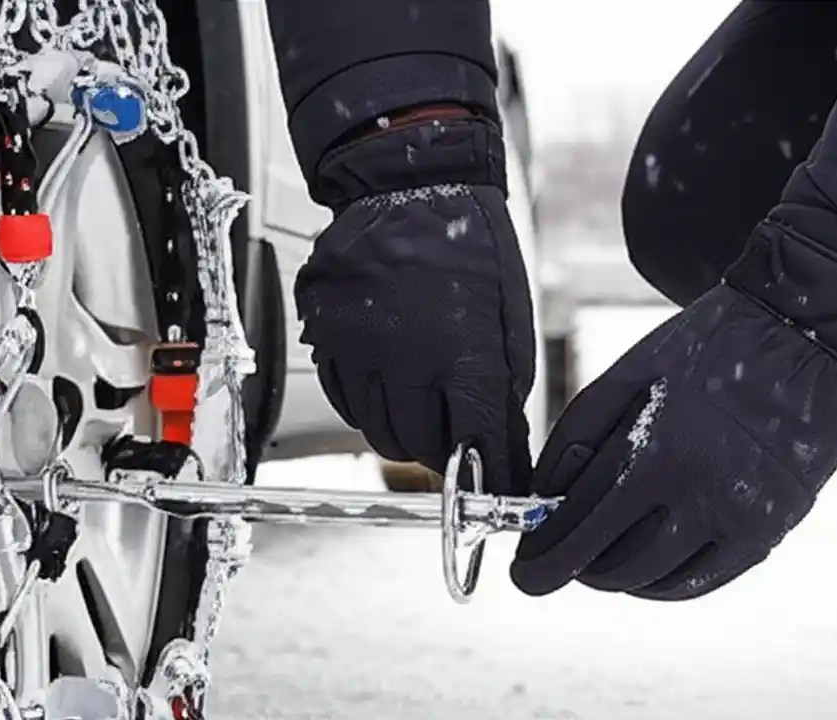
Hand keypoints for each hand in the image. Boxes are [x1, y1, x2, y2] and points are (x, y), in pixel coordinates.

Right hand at [295, 118, 534, 493]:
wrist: (409, 184)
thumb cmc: (468, 240)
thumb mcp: (508, 310)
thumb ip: (505, 380)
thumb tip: (505, 436)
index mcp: (461, 354)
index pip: (477, 442)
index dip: (491, 474)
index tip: (498, 487)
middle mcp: (405, 360)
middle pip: (418, 446)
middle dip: (444, 457)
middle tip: (457, 449)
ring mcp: (359, 349)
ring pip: (375, 429)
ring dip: (403, 437)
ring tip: (422, 419)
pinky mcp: (327, 336)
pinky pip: (343, 399)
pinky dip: (366, 410)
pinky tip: (387, 393)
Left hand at [511, 224, 836, 598]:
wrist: (801, 334)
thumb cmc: (702, 349)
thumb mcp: (624, 377)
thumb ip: (575, 440)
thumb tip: (540, 501)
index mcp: (654, 452)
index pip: (581, 531)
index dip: (545, 560)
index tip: (524, 574)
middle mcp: (698, 494)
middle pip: (615, 564)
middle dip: (574, 570)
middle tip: (557, 560)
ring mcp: (740, 517)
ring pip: (656, 582)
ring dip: (615, 580)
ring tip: (596, 563)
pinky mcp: (771, 529)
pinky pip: (704, 581)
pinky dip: (663, 586)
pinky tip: (644, 570)